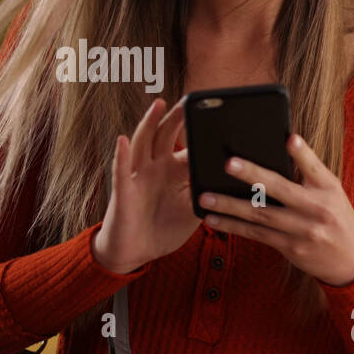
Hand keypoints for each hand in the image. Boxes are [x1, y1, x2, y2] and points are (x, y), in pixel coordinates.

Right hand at [93, 98, 199, 273]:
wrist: (136, 253)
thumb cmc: (163, 229)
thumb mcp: (192, 210)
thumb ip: (208, 192)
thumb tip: (233, 180)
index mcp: (173, 172)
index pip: (187, 144)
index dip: (198, 130)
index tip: (216, 114)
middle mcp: (155, 167)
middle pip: (166, 135)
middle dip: (177, 117)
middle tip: (190, 99)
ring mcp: (138, 176)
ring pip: (142, 143)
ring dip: (149, 123)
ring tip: (158, 105)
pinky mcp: (123, 190)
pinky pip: (121, 170)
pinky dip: (120, 154)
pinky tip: (122, 139)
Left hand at [196, 134, 353, 286]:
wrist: (352, 260)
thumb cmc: (336, 216)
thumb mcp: (332, 191)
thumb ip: (309, 172)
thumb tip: (283, 145)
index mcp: (327, 189)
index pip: (314, 167)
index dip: (302, 153)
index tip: (289, 139)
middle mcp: (316, 209)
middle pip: (280, 189)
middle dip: (252, 175)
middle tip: (228, 164)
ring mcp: (302, 230)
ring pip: (261, 215)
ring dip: (230, 206)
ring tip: (206, 197)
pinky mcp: (290, 248)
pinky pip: (257, 234)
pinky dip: (233, 226)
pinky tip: (214, 219)